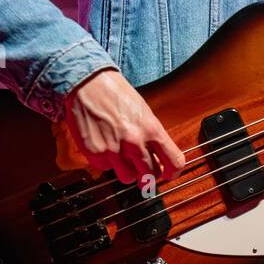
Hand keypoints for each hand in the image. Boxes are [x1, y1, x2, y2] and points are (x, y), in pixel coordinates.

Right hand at [57, 69, 185, 183]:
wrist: (89, 84)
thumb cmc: (117, 95)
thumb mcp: (144, 113)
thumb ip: (152, 136)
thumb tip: (159, 158)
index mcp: (152, 129)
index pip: (174, 161)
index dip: (173, 172)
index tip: (169, 174)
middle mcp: (134, 142)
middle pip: (150, 175)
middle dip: (148, 175)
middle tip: (143, 169)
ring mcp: (114, 150)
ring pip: (128, 178)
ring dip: (127, 171)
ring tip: (122, 157)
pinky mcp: (95, 154)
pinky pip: (106, 169)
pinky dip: (107, 162)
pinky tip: (105, 146)